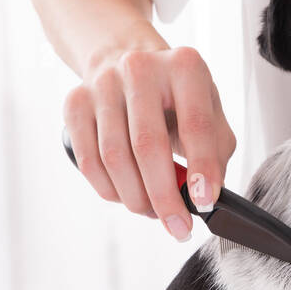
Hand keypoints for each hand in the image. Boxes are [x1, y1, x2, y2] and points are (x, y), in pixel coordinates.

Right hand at [62, 43, 235, 240]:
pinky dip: (110, 190)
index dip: (201, 168)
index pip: (195, 124)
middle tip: (178, 226)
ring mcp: (103, 84)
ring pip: (114, 158)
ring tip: (154, 211)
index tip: (204, 203)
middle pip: (148, 145)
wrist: (130, 63)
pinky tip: (128, 196)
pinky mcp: (76, 103)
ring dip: (136, 198)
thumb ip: (214, 153)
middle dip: (164, 196)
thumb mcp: (209, 113)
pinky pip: (88, 161)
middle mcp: (140, 68)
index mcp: (184, 67)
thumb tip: (203, 199)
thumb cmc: (176, 98)